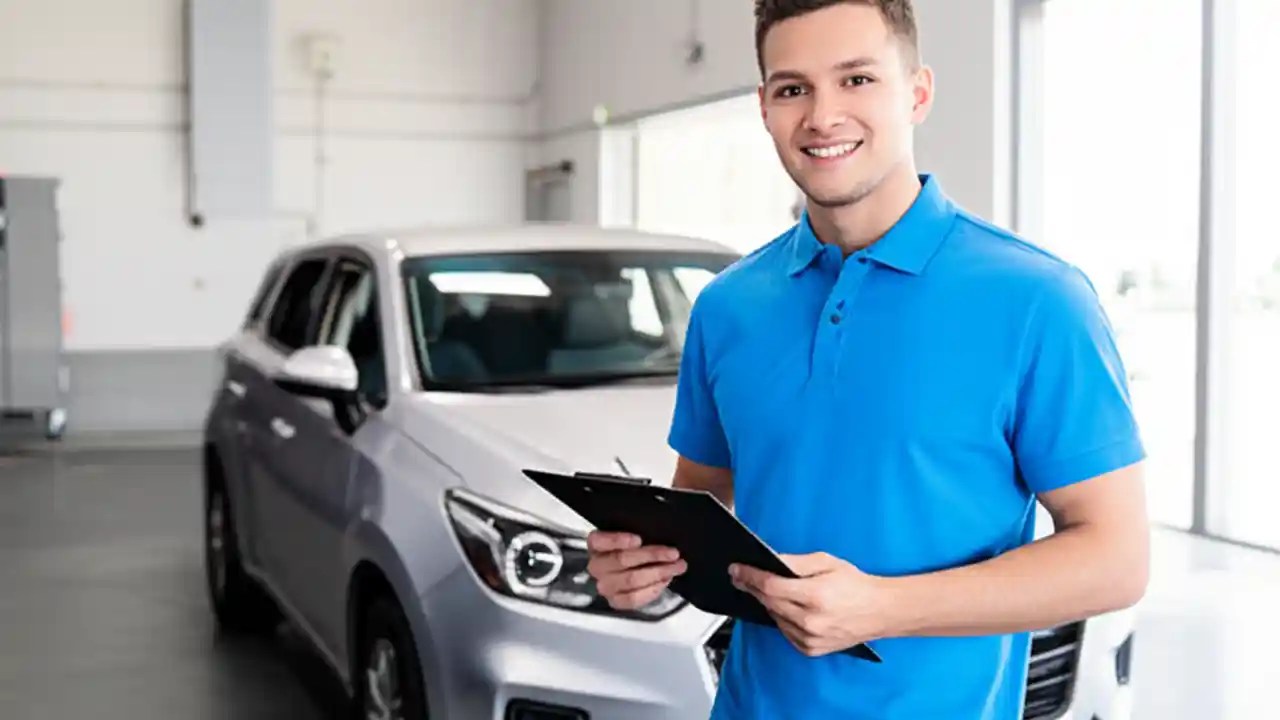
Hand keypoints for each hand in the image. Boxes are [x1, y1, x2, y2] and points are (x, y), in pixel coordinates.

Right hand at [586, 531, 687, 609]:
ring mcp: (605, 586)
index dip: (618, 540)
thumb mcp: (631, 535)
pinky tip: (665, 580)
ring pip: (631, 580)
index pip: (601, 541)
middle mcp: (596, 566)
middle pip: (622, 560)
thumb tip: (658, 533)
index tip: (638, 539)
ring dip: (658, 573)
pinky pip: (634, 598)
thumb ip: (638, 533)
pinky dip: (652, 589)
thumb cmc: (632, 548)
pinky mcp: (615, 601)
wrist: (628, 569)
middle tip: (673, 553)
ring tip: (677, 567)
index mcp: (596, 544)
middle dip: (652, 556)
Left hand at [730, 552, 892, 656]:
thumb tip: (771, 561)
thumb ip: (796, 562)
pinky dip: (780, 618)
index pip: (770, 586)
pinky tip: (782, 606)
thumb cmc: (856, 584)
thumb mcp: (827, 562)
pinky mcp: (811, 649)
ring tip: (760, 589)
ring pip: (774, 617)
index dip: (749, 576)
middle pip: (768, 602)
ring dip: (766, 603)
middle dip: (751, 587)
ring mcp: (810, 638)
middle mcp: (810, 621)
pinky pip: (784, 631)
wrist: (880, 611)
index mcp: (815, 596)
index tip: (736, 570)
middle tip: (739, 576)